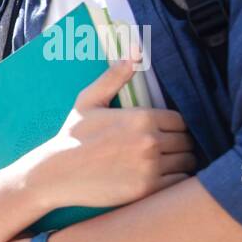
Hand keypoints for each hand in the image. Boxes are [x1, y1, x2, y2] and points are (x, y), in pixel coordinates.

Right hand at [26, 59, 196, 208]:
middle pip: (187, 142)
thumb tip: (136, 52)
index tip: (162, 135)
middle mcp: (150, 141)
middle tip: (164, 152)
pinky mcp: (147, 189)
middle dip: (178, 146)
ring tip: (164, 166)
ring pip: (186, 163)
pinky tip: (159, 180)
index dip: (173, 128)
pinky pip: (178, 183)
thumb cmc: (71, 137)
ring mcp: (150, 167)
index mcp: (142, 118)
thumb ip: (115, 77)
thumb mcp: (88, 102)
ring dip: (179, 164)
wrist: (55, 174)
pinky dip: (173, 182)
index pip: (180, 121)